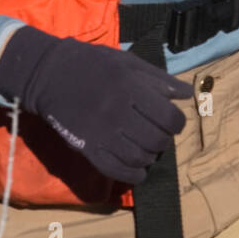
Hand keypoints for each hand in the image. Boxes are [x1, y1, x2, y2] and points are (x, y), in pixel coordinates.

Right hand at [0, 26, 192, 184]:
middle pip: (156, 140)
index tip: (172, 121)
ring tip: (148, 149)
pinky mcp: (86, 147)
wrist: (49, 74)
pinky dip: (133, 175)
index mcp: (130, 88)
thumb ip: (159, 79)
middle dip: (164, 140)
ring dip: (150, 157)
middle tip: (159, 135)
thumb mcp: (128, 62)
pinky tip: (138, 170)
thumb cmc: (93, 64)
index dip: (177, 123)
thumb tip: (188, 93)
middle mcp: (117, 112)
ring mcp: (101, 132)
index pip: (168, 117)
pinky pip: (115, 170)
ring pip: (138, 157)